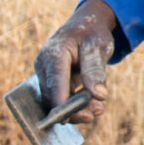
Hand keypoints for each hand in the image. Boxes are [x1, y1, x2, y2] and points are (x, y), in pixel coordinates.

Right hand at [34, 0, 120, 125]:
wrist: (86, 26)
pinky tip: (92, 106)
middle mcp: (44, 66)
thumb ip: (95, 70)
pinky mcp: (52, 83)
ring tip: (97, 109)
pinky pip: (60, 99)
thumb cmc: (91, 34)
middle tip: (94, 113)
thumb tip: (99, 95)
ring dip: (76, 110)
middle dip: (72, 110)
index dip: (58, 101)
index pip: (54, 81)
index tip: (65, 118)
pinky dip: (75, 106)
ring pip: (55, 101)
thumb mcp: (97, 47)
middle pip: (52, 96)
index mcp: (54, 53)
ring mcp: (46, 75)